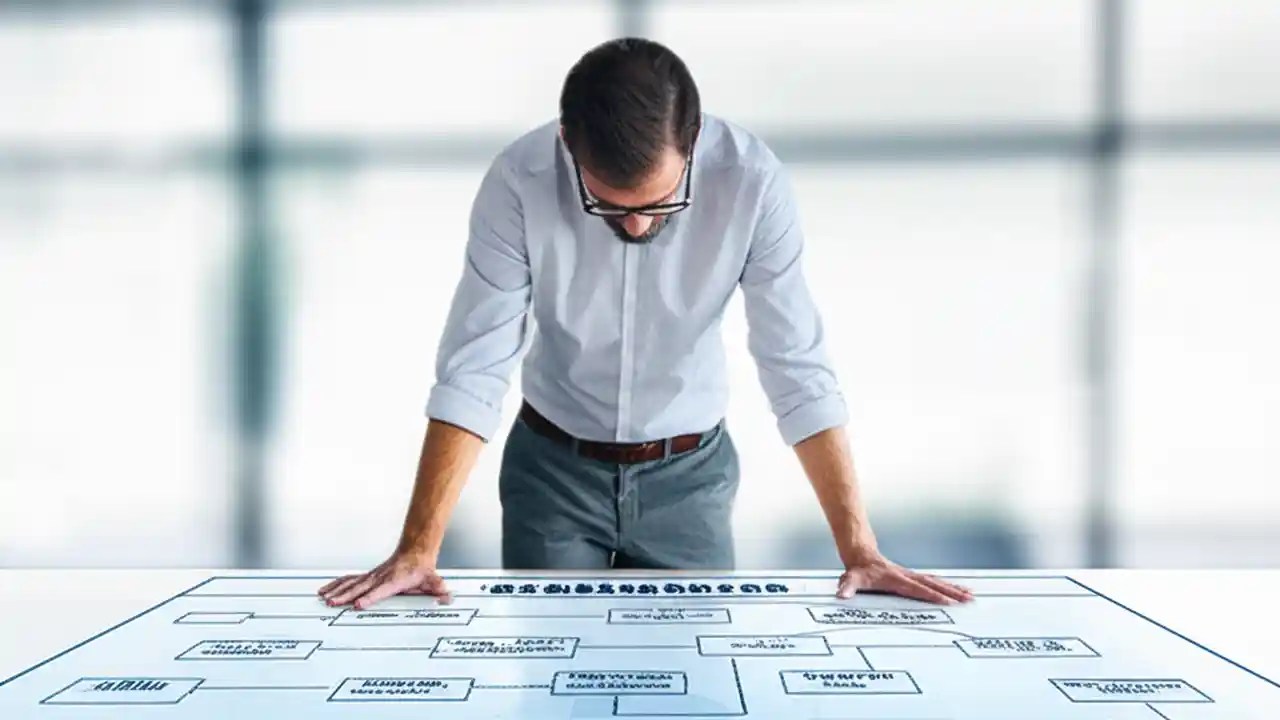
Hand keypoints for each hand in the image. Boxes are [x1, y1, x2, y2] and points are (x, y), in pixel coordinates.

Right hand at [317, 553, 451, 609]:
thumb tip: (447, 596)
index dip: (369, 598)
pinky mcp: (367, 576)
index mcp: (394, 581)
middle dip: (346, 596)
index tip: (358, 605)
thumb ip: (438, 589)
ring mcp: (371, 576)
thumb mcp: (432, 580)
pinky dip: (335, 584)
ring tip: (324, 598)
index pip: (380, 591)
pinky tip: (324, 590)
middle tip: (333, 603)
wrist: (415, 552)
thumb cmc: (421, 569)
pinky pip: (348, 580)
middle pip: (360, 587)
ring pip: (351, 583)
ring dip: (337, 591)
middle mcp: (379, 577)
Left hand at [836, 552, 972, 604]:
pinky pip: (932, 581)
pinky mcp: (911, 576)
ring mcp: (911, 575)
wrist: (860, 553)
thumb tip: (841, 594)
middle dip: (952, 593)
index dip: (933, 596)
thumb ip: (846, 587)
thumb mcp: (850, 579)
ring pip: (936, 582)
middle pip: (933, 585)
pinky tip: (957, 589)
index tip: (949, 602)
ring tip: (971, 595)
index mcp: (896, 579)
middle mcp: (907, 576)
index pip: (918, 589)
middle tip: (969, 599)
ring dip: (954, 588)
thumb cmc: (857, 570)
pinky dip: (947, 585)